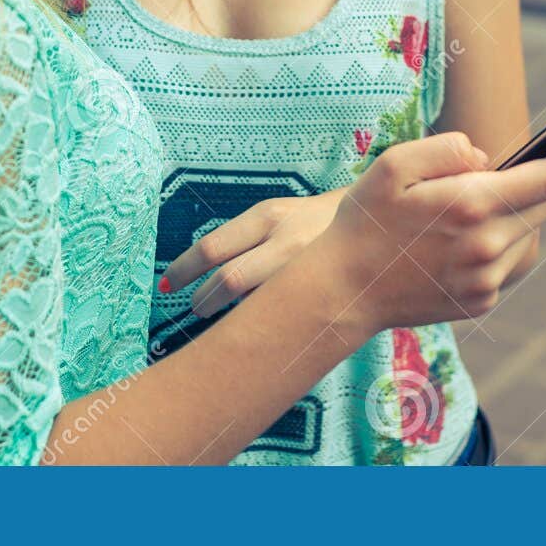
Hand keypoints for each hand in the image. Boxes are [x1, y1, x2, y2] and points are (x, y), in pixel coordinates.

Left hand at [161, 189, 345, 317]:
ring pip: (252, 301)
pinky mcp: (324, 288)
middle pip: (227, 280)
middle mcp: (285, 240)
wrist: (380, 220)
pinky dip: (262, 321)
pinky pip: (282, 312)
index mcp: (267, 216)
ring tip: (219, 320)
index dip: (183, 270)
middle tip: (192, 309)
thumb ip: (248, 240)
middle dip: (202, 301)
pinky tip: (256, 328)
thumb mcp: (280, 216)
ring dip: (229, 315)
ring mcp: (306, 267)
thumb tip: (203, 272)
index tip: (166, 285)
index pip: (211, 248)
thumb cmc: (316, 223)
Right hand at [309, 118, 545, 331]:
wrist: (344, 290)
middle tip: (526, 160)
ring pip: (530, 234)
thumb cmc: (365, 219)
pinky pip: (509, 263)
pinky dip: (499, 243)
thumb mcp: (394, 164)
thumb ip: (449, 149)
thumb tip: (489, 159)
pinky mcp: (480, 302)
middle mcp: (488, 247)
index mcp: (472, 205)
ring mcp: (486, 280)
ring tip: (475, 205)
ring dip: (519, 212)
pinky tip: (463, 239)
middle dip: (545, 176)